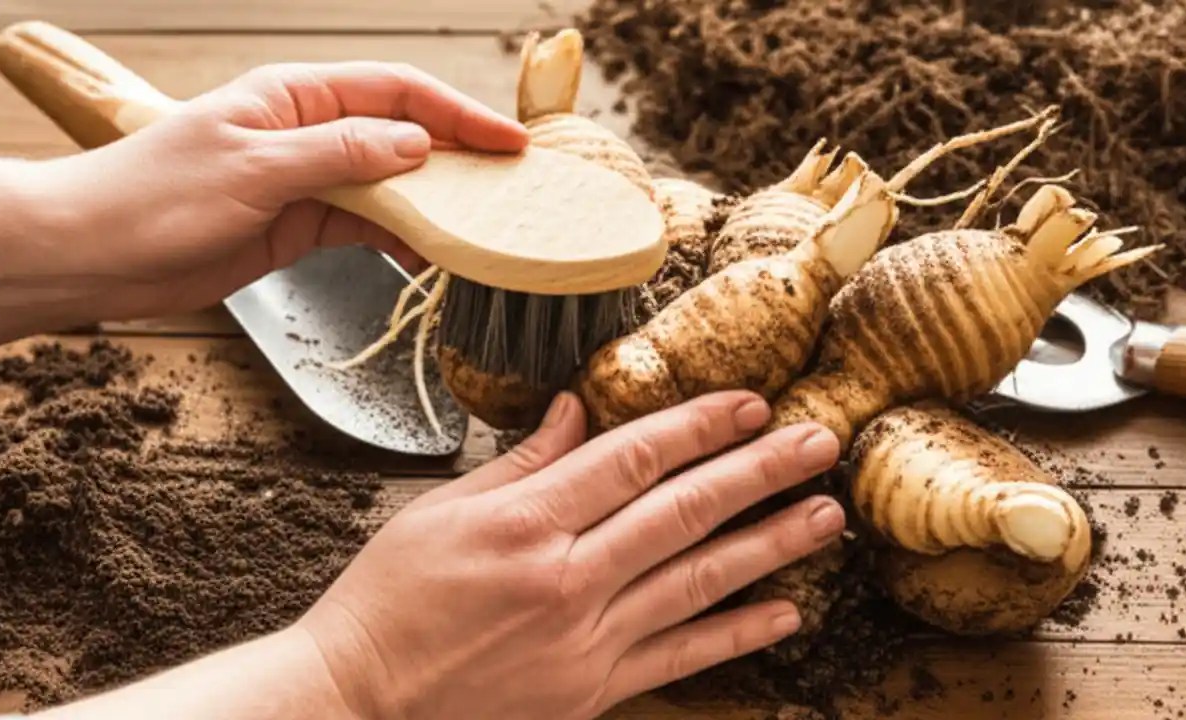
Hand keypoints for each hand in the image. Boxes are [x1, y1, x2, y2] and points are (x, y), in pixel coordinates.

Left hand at [0, 62, 526, 343]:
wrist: (96, 253)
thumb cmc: (156, 196)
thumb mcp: (255, 167)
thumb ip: (341, 153)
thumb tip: (417, 145)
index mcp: (297, 96)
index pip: (397, 92)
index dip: (458, 114)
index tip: (509, 143)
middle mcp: (310, 132)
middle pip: (404, 135)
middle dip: (460, 157)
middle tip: (515, 188)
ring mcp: (309, 180)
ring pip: (393, 184)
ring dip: (436, 203)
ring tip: (485, 227)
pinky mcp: (302, 225)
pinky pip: (369, 224)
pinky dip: (402, 238)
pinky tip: (431, 255)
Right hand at [299, 391, 843, 719]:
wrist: (360, 699)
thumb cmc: (390, 595)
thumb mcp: (444, 509)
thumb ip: (526, 459)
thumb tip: (581, 407)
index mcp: (526, 522)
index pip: (633, 459)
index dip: (699, 426)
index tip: (751, 403)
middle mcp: (567, 578)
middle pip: (683, 512)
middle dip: (758, 472)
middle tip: (818, 442)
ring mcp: (586, 640)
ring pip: (697, 582)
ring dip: (770, 545)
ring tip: (825, 515)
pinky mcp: (592, 689)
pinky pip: (681, 657)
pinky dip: (736, 633)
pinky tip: (787, 611)